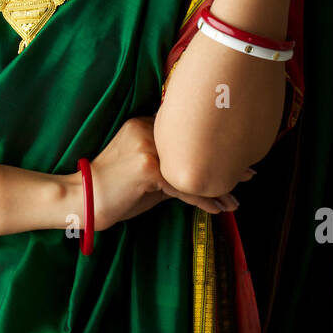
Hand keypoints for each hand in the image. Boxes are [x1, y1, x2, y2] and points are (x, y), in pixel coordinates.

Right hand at [86, 114, 255, 232]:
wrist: (83, 201)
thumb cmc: (115, 192)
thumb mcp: (148, 176)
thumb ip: (172, 168)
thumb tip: (203, 175)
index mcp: (145, 123)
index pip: (187, 134)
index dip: (213, 146)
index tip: (237, 157)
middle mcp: (148, 129)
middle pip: (194, 148)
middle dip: (223, 163)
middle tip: (249, 174)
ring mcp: (148, 146)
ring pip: (192, 169)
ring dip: (217, 187)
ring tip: (235, 199)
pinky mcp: (148, 168)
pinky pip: (183, 187)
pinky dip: (203, 201)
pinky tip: (219, 209)